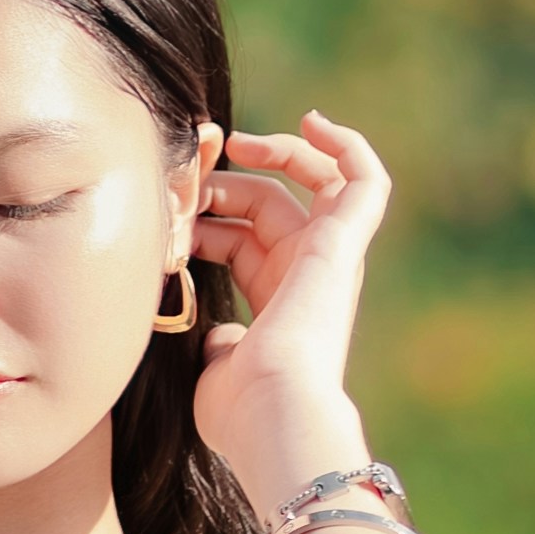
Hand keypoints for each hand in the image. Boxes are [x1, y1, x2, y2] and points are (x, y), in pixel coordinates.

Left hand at [187, 110, 390, 499]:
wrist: (274, 412)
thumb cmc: (243, 408)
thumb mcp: (217, 370)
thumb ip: (220, 347)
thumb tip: (219, 338)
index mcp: (277, 304)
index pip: (242, 241)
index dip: (205, 220)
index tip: (168, 216)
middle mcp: (309, 276)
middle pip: (270, 205)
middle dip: (223, 184)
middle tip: (187, 179)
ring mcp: (331, 258)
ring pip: (320, 183)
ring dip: (280, 152)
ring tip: (236, 140)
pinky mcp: (344, 243)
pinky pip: (365, 181)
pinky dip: (348, 145)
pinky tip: (315, 122)